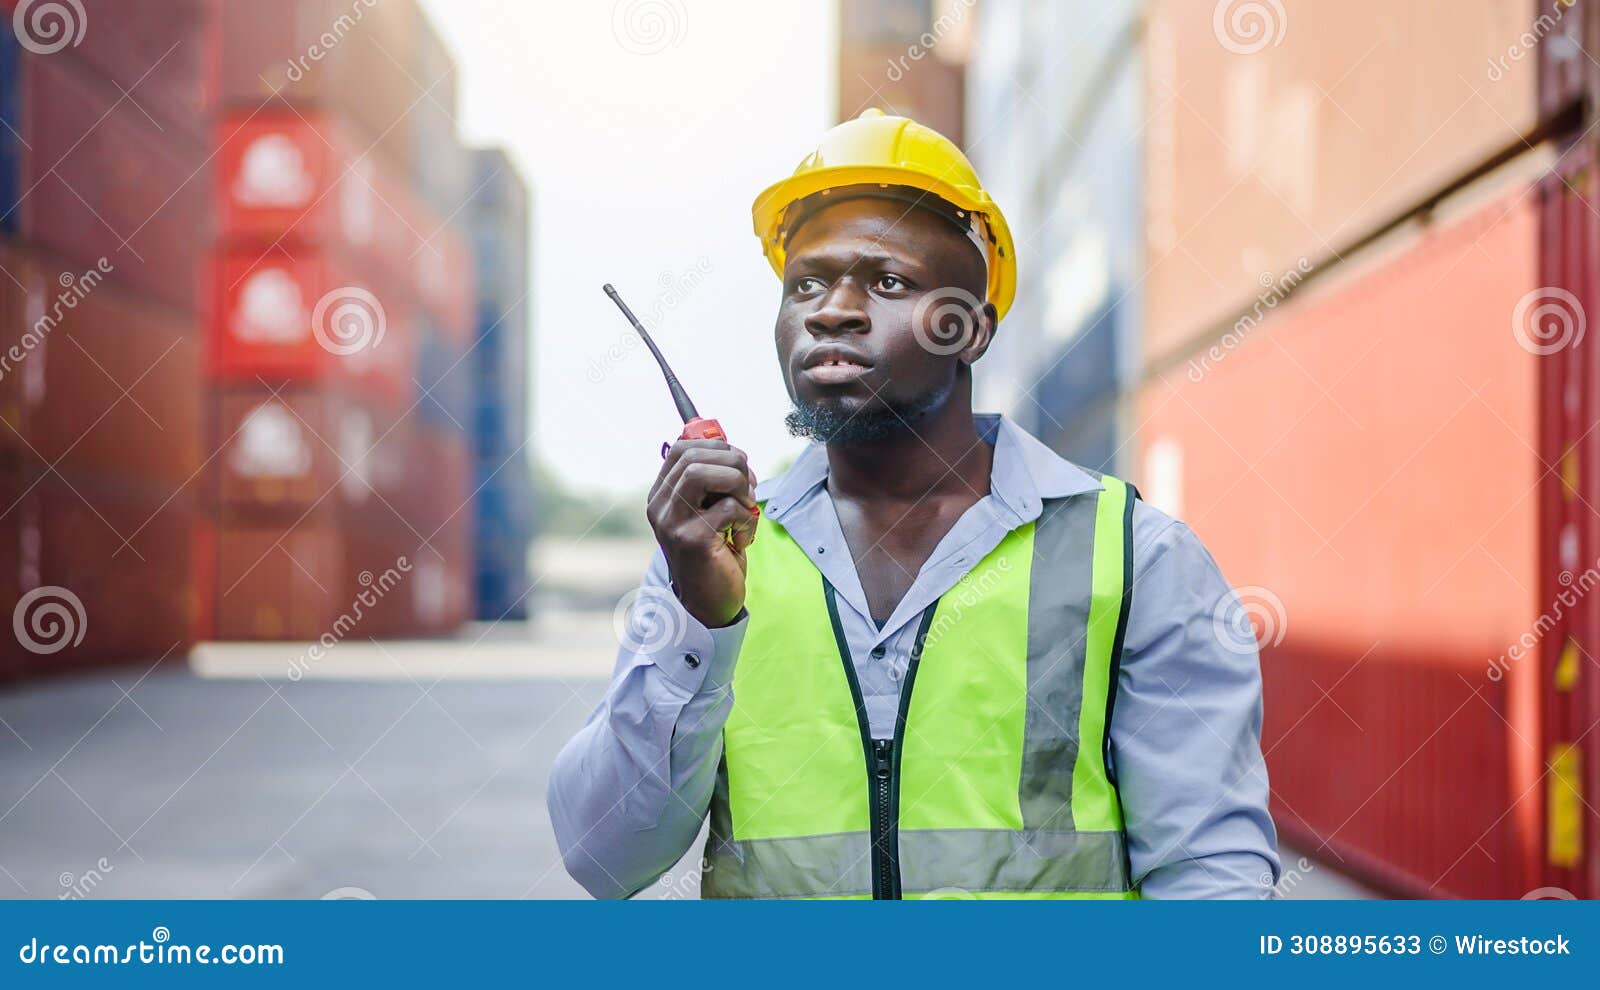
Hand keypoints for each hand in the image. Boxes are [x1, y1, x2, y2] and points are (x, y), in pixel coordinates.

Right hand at [646, 439, 757, 627]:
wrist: (710, 603)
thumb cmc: (715, 554)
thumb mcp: (709, 512)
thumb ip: (713, 484)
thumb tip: (734, 452)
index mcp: (662, 496)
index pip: (680, 449)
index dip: (716, 446)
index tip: (738, 464)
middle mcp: (660, 507)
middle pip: (694, 456)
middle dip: (734, 464)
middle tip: (749, 487)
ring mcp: (673, 523)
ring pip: (705, 474)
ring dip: (739, 485)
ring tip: (746, 507)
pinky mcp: (693, 540)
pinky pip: (729, 507)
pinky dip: (747, 519)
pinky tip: (742, 538)